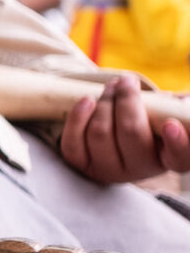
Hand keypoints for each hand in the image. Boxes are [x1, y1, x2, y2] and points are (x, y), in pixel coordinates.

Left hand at [60, 77, 189, 183]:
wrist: (119, 139)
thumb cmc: (150, 123)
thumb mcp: (168, 116)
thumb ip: (175, 109)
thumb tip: (183, 100)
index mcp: (170, 159)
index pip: (180, 156)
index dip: (176, 142)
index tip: (170, 125)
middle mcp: (140, 170)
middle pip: (130, 132)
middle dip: (126, 100)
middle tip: (128, 81)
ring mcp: (109, 171)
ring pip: (100, 133)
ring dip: (104, 102)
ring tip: (112, 86)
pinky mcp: (82, 165)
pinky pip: (73, 143)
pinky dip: (78, 117)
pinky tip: (87, 100)